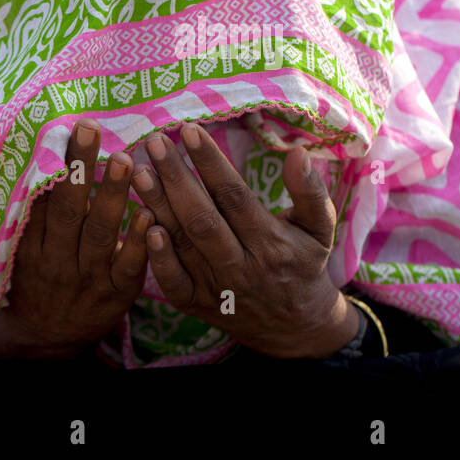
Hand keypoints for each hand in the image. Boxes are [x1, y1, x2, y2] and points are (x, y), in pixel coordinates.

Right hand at [0, 120, 150, 358]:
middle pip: (68, 210)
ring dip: (112, 196)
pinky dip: (137, 241)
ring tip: (125, 160)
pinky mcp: (116, 295)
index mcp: (33, 245)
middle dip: (80, 168)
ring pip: (99, 234)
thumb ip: (39, 212)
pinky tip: (149, 213)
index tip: (63, 127)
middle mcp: (57, 260)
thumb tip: (51, 155)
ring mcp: (88, 278)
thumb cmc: (38, 280)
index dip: (54, 164)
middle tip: (91, 129)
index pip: (43, 198)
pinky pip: (128, 266)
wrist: (43, 341)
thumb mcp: (27, 249)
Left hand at [130, 124, 358, 359]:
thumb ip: (310, 191)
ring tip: (139, 171)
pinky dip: (158, 258)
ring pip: (183, 244)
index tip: (190, 130)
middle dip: (176, 178)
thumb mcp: (320, 229)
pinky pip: (173, 283)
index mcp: (271, 244)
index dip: (210, 163)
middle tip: (154, 143)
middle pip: (202, 219)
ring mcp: (216, 288)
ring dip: (158, 206)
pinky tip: (144, 225)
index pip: (234, 197)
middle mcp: (241, 267)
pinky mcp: (196, 305)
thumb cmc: (304, 265)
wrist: (295, 329)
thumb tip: (299, 153)